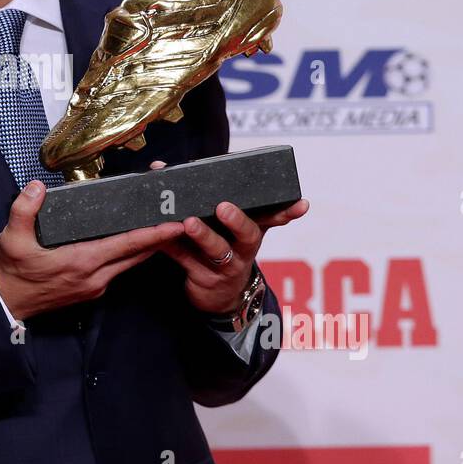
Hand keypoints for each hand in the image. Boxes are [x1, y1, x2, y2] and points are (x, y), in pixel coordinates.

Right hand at [0, 179, 185, 319]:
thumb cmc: (10, 270)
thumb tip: (36, 188)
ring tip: (162, 225)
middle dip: (160, 237)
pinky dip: (130, 253)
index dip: (154, 234)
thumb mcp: (11, 239)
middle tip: (179, 216)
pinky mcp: (90, 289)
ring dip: (147, 246)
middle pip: (137, 255)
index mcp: (81, 261)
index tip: (176, 223)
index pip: (127, 245)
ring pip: (130, 263)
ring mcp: (95, 285)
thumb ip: (23, 211)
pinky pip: (118, 268)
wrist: (4, 301)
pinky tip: (132, 240)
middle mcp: (95, 276)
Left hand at [147, 159, 308, 314]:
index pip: (274, 217)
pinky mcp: (203, 279)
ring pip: (216, 250)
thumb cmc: (221, 247)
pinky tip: (160, 237)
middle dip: (237, 220)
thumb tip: (168, 167)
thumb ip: (216, 200)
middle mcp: (243, 249)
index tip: (302, 203)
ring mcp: (225, 266)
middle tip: (224, 206)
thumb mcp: (229, 228)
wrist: (217, 296)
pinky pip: (186, 260)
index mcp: (252, 230)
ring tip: (189, 223)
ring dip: (202, 235)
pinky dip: (172, 246)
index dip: (288, 211)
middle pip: (247, 234)